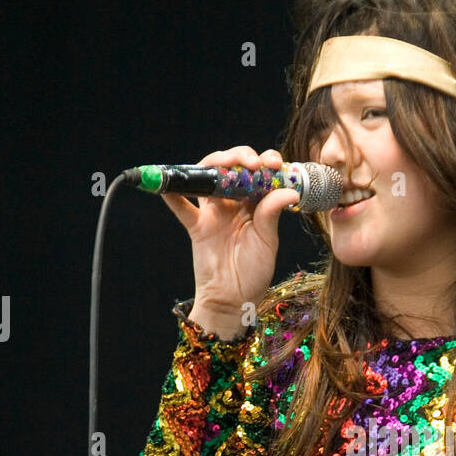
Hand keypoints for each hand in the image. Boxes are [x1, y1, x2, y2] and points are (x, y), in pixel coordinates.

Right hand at [160, 145, 299, 319]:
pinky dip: (172, 195)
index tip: (272, 163)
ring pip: (208, 179)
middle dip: (240, 157)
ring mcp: (214, 213)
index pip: (259, 173)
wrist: (233, 299)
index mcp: (256, 204)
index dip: (264, 162)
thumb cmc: (254, 272)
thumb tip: (289, 190)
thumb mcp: (267, 241)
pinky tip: (167, 184)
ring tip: (222, 165)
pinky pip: (181, 207)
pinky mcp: (197, 226)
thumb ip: (271, 213)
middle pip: (231, 168)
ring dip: (213, 166)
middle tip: (251, 162)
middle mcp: (235, 203)